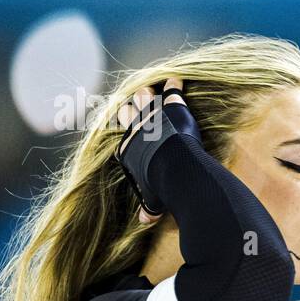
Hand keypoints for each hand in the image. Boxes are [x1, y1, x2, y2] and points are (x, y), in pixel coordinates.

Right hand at [117, 78, 186, 223]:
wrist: (176, 169)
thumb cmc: (162, 187)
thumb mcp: (153, 199)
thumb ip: (148, 208)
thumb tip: (144, 221)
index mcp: (127, 149)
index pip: (123, 136)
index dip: (126, 131)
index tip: (128, 128)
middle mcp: (136, 129)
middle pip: (128, 112)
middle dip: (132, 107)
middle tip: (136, 103)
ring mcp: (152, 115)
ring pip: (144, 96)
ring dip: (148, 93)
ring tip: (151, 90)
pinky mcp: (170, 106)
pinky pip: (171, 90)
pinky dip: (174, 84)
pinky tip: (176, 79)